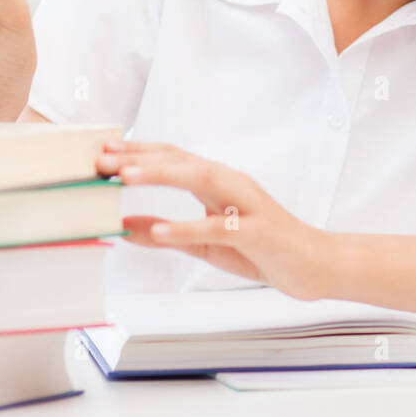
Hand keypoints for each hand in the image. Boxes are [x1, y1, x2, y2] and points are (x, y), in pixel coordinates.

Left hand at [95, 140, 332, 301]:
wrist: (314, 266)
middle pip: (181, 160)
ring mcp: (246, 204)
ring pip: (201, 179)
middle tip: (102, 157)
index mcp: (217, 182)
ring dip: (161, 174)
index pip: (172, 158)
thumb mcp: (203, 244)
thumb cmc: (261, 249)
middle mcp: (231, 183)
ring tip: (125, 177)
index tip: (102, 151)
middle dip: (140, 156)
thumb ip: (167, 233)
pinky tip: (159, 231)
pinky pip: (219, 227)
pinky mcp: (257, 231)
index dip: (137, 152)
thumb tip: (124, 227)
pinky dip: (187, 226)